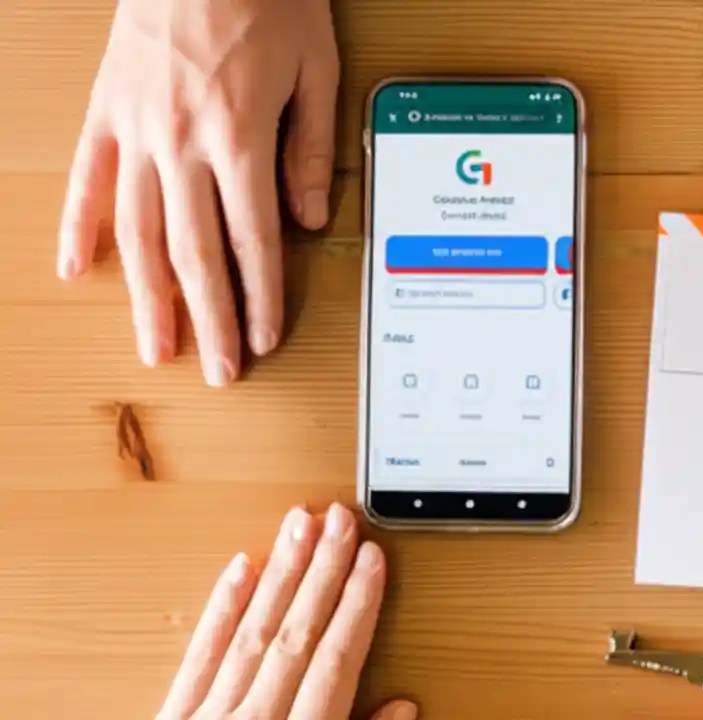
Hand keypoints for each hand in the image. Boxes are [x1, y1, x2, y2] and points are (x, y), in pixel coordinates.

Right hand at [57, 0, 339, 385]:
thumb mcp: (316, 66)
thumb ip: (308, 148)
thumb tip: (307, 217)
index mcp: (238, 135)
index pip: (251, 240)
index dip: (259, 297)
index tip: (263, 339)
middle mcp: (180, 142)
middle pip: (193, 252)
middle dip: (209, 319)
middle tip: (216, 373)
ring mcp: (134, 127)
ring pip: (135, 231)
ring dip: (146, 297)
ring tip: (154, 348)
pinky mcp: (104, 109)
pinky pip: (86, 179)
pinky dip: (78, 227)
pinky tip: (76, 272)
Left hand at [157, 504, 412, 719]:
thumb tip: (402, 709)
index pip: (336, 660)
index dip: (358, 605)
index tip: (372, 560)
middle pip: (297, 632)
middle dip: (324, 571)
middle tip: (341, 520)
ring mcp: (208, 716)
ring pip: (253, 631)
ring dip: (281, 573)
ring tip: (300, 524)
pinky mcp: (172, 717)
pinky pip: (199, 657)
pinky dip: (221, 611)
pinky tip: (239, 567)